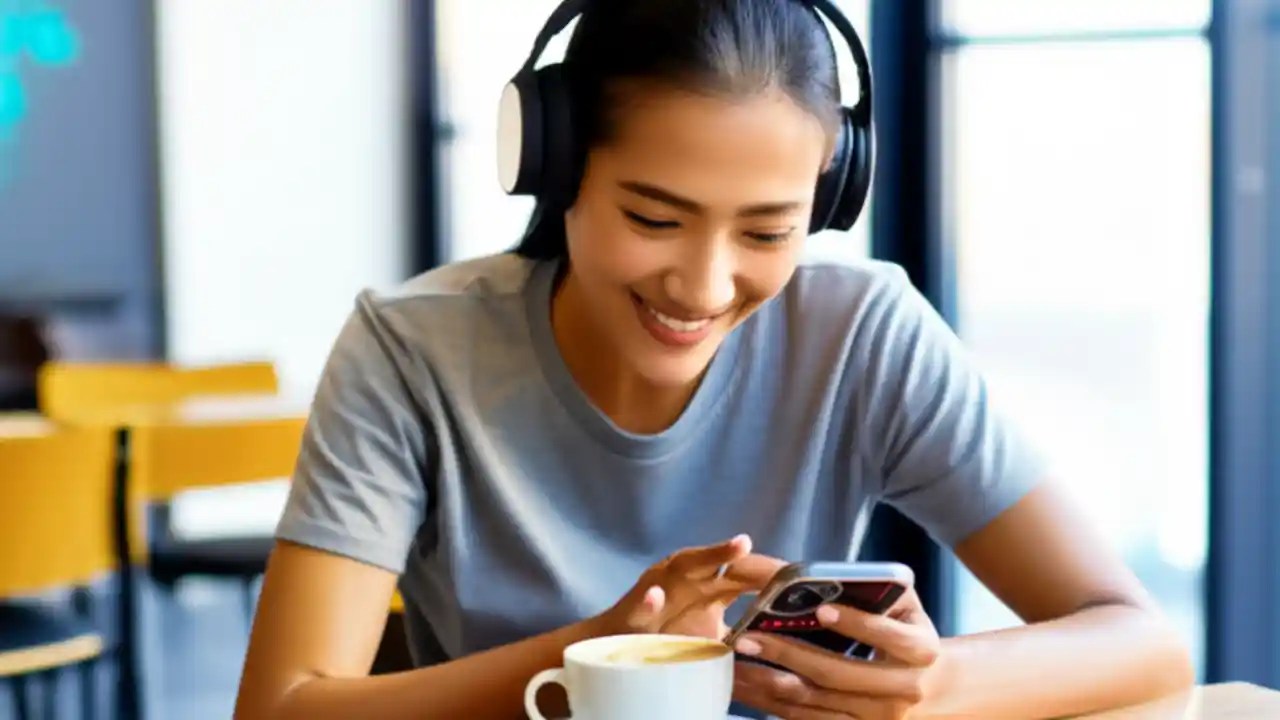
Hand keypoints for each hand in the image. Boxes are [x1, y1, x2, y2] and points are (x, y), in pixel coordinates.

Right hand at [596, 535, 784, 639]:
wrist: (618, 646)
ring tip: (736, 546)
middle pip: (715, 560)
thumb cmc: (669, 633)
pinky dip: (649, 601)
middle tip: (757, 544)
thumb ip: (740, 631)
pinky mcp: (634, 612)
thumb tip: (778, 640)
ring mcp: (659, 591)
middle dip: (736, 553)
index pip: (741, 573)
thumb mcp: (711, 633)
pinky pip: (641, 607)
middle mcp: (685, 579)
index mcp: (706, 584)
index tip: (797, 575)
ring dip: (707, 556)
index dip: (766, 571)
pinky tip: (657, 595)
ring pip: (681, 568)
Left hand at [732, 587, 947, 718]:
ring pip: (814, 702)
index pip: (888, 636)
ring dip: (768, 682)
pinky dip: (772, 704)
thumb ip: (878, 589)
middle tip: (748, 638)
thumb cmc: (906, 631)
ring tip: (735, 662)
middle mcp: (903, 689)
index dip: (857, 624)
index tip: (821, 609)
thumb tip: (829, 577)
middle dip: (788, 654)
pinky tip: (747, 687)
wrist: (930, 685)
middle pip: (837, 674)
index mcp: (921, 650)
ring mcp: (877, 717)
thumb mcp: (905, 606)